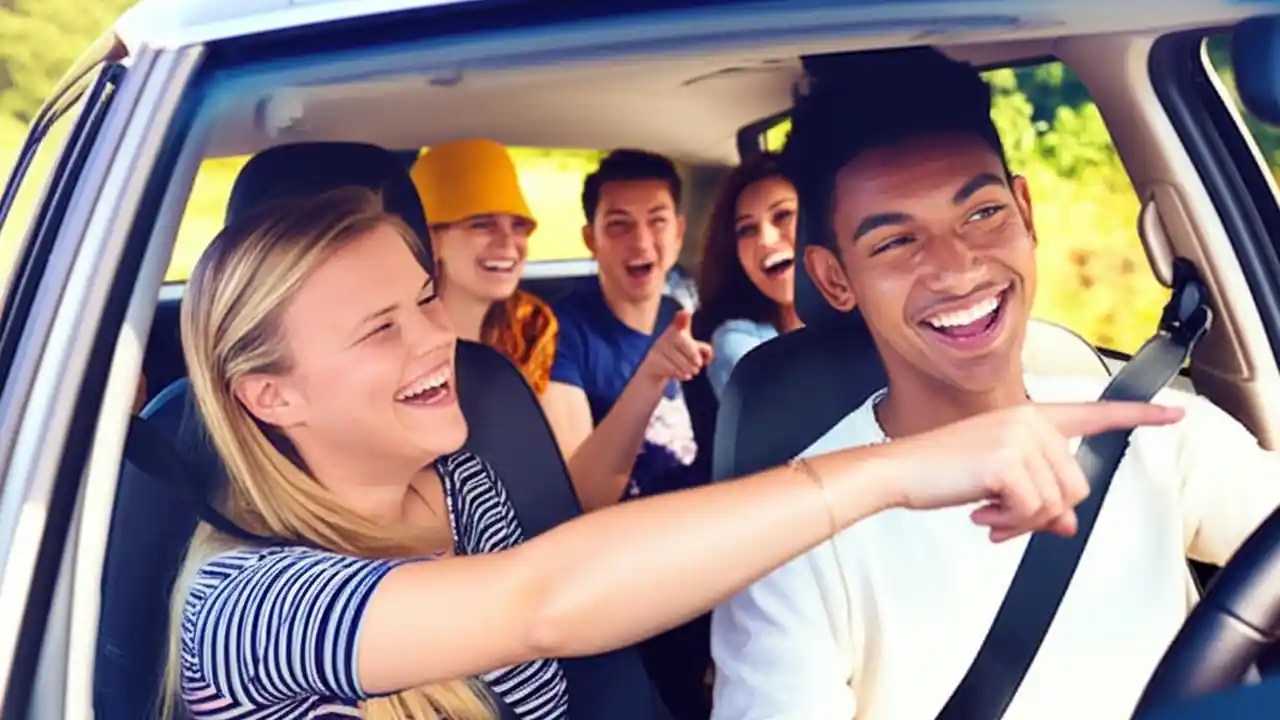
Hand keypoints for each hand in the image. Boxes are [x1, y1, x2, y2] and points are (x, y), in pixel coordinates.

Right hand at [637, 310, 712, 384]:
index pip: (680, 321)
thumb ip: (704, 350)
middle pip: (682, 342)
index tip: (686, 312)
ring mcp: (658, 347)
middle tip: (699, 365)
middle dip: (693, 355)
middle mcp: (667, 336)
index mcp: (677, 330)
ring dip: (688, 367)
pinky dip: (680, 373)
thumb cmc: (679, 355)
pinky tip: (684, 375)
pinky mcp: (652, 359)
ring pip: (677, 358)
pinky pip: (669, 367)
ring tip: (693, 371)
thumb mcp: (693, 350)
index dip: (683, 317)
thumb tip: (708, 356)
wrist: (656, 368)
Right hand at [884, 402, 1184, 541]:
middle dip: (1042, 512)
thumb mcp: (998, 481)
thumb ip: (1038, 494)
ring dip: (1023, 522)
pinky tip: (982, 515)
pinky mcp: (1008, 462)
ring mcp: (1021, 438)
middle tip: (1003, 515)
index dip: (1139, 415)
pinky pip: (1033, 511)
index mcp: (1030, 417)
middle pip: (1076, 486)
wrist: (899, 471)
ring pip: (1056, 503)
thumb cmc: (939, 470)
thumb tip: (1065, 525)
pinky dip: (1009, 524)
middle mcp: (1031, 421)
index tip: (1175, 412)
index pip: (1094, 414)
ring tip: (990, 514)